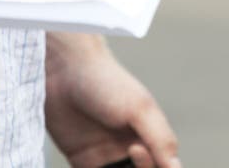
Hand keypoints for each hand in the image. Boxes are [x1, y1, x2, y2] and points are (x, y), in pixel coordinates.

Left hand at [45, 33, 179, 167]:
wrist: (63, 70)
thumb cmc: (107, 82)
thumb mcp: (138, 108)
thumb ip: (160, 139)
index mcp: (151, 136)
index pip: (164, 167)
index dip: (152, 167)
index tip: (135, 149)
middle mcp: (132, 149)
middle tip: (127, 154)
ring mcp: (106, 156)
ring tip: (102, 164)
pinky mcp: (82, 161)